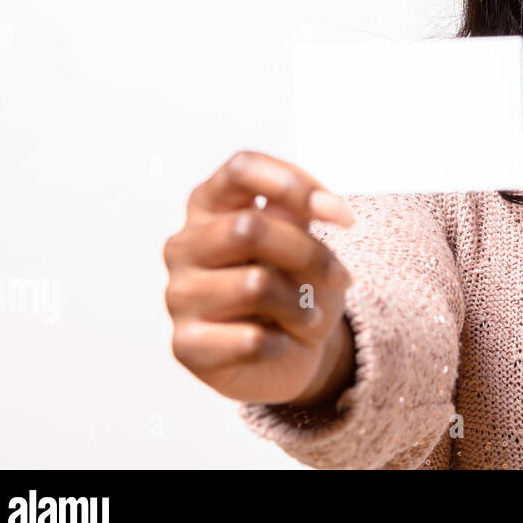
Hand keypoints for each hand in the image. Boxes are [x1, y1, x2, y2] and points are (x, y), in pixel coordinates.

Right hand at [163, 149, 357, 404]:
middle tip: (341, 277)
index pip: (241, 169)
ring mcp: (178, 295)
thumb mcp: (305, 244)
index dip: (295, 184)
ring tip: (308, 315)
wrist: (291, 354)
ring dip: (300, 304)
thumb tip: (299, 202)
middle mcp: (185, 245)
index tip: (344, 217)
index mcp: (210, 206)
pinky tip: (279, 344)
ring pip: (254, 284)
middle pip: (248, 228)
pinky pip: (249, 339)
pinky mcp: (185, 345)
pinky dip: (281, 343)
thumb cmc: (294, 288)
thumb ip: (295, 217)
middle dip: (309, 254)